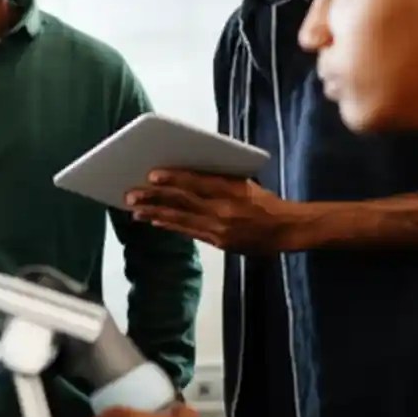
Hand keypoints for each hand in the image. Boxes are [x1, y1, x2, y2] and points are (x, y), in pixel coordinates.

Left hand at [124, 169, 298, 252]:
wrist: (287, 229)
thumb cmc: (265, 201)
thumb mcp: (244, 183)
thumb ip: (218, 180)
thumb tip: (185, 174)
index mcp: (232, 190)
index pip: (197, 182)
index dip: (173, 179)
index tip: (151, 174)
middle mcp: (223, 210)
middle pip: (183, 202)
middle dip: (154, 198)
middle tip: (130, 194)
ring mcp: (219, 228)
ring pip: (181, 219)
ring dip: (155, 214)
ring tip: (135, 210)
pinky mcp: (219, 242)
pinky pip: (189, 232)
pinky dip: (170, 225)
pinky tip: (154, 221)